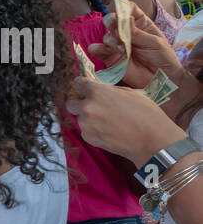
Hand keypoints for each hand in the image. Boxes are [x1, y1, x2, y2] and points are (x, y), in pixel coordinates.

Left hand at [67, 76, 185, 164]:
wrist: (152, 140)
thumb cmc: (146, 114)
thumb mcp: (129, 93)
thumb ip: (108, 90)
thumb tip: (96, 86)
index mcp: (97, 93)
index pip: (78, 84)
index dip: (81, 84)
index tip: (83, 86)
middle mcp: (87, 107)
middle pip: (71, 103)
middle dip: (80, 103)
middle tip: (93, 105)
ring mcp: (86, 124)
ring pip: (80, 118)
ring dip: (89, 117)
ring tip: (108, 120)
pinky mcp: (88, 138)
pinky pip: (86, 130)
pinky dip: (93, 129)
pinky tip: (109, 130)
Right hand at [85, 0, 178, 88]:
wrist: (160, 78)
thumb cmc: (163, 58)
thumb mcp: (154, 42)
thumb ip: (138, 32)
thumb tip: (126, 19)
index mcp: (141, 24)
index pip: (129, 9)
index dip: (123, 7)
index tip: (121, 12)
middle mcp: (127, 32)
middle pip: (113, 20)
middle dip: (111, 22)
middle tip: (116, 27)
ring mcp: (117, 45)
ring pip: (106, 36)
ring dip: (111, 40)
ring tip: (123, 49)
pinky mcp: (110, 58)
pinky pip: (97, 50)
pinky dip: (97, 49)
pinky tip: (105, 51)